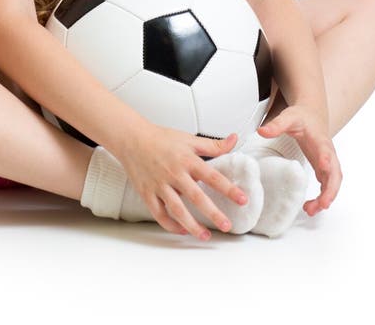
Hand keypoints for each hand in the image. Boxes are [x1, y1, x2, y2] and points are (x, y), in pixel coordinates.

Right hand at [113, 123, 247, 239]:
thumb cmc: (161, 138)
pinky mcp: (147, 193)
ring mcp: (159, 185)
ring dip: (192, 225)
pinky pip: (159, 214)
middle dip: (212, 213)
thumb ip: (213, 144)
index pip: (212, 176)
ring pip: (177, 209)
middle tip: (227, 226)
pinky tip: (182, 231)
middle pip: (196, 196)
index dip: (228, 189)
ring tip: (205, 236)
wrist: (132, 138)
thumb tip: (234, 140)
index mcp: (187, 160)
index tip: (242, 199)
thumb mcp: (189, 139)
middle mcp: (174, 174)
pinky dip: (170, 225)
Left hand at [257, 104, 342, 215]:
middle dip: (330, 190)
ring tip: (311, 210)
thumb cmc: (302, 116)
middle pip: (335, 173)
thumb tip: (261, 131)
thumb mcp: (288, 117)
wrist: (312, 115)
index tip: (324, 167)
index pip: (325, 150)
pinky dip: (323, 197)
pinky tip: (311, 206)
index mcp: (320, 140)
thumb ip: (276, 125)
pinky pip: (327, 185)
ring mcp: (327, 162)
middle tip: (322, 204)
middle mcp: (328, 152)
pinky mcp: (323, 168)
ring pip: (333, 182)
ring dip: (326, 197)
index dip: (326, 159)